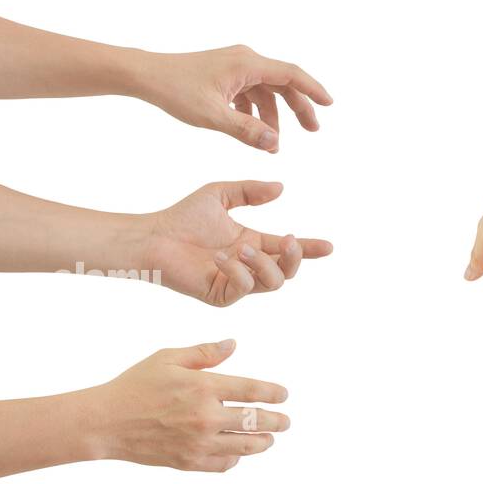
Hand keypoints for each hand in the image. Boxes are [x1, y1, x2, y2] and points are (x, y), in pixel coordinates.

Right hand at [89, 339, 287, 472]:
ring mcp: (199, 442)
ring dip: (262, 442)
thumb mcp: (167, 358)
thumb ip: (204, 353)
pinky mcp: (189, 462)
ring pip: (245, 446)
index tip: (284, 395)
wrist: (106, 422)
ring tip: (269, 439)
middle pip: (257, 421)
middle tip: (286, 422)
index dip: (274, 393)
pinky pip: (224, 465)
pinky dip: (235, 459)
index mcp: (204, 387)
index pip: (253, 391)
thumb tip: (233, 344)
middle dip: (277, 422)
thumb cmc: (135, 385)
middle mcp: (207, 416)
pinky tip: (237, 453)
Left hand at [137, 45, 331, 151]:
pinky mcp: (226, 75)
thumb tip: (275, 144)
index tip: (329, 104)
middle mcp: (245, 61)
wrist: (147, 76)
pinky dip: (256, 113)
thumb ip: (247, 131)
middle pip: (283, 83)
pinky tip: (252, 131)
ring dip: (275, 116)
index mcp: (247, 64)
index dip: (313, 89)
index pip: (291, 74)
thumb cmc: (176, 90)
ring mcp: (235, 67)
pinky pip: (251, 93)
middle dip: (299, 108)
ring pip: (267, 91)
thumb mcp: (213, 116)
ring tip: (276, 144)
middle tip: (313, 130)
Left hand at [142, 181, 331, 306]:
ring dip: (263, 264)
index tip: (328, 246)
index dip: (310, 249)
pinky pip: (244, 289)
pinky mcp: (221, 296)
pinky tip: (220, 258)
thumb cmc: (181, 218)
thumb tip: (281, 187)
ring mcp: (237, 283)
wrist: (153, 237)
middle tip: (287, 240)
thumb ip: (250, 191)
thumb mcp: (220, 195)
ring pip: (272, 283)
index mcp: (252, 245)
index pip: (287, 250)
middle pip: (287, 271)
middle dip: (294, 257)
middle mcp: (249, 267)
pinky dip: (237, 272)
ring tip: (241, 248)